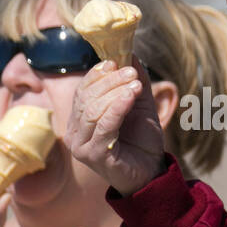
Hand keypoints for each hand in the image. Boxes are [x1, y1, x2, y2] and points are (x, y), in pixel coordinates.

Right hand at [66, 55, 164, 195]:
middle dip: (109, 81)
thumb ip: (134, 82)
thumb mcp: (139, 106)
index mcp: (80, 120)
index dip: (96, 74)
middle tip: (131, 72)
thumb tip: (131, 53)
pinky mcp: (94, 156)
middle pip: (86, 98)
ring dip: (115, 92)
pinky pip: (104, 125)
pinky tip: (131, 96)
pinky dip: (118, 107)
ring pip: (93, 110)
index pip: (82, 91)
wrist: (152, 173)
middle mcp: (74, 133)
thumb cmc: (142, 141)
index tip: (115, 61)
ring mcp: (81, 146)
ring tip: (135, 84)